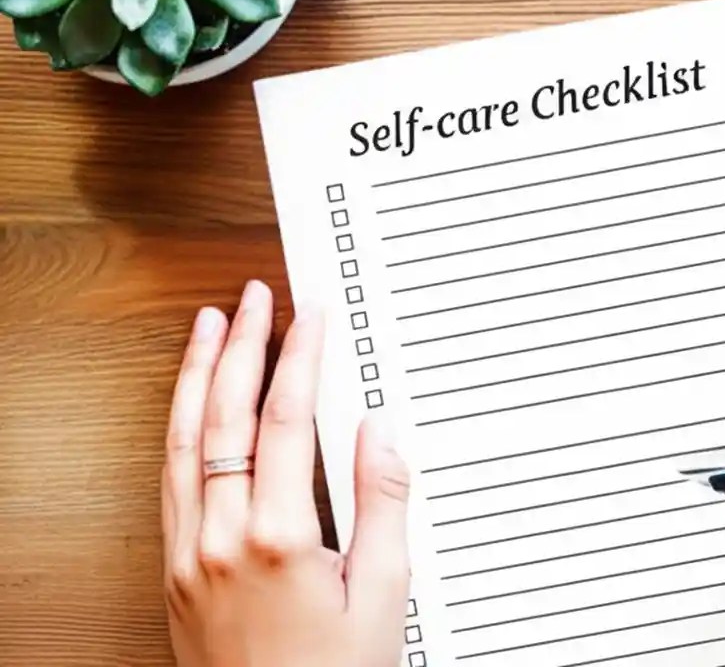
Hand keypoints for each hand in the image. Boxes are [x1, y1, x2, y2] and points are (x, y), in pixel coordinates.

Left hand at [161, 281, 410, 666]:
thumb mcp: (383, 596)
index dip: (298, 357)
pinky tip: (189, 406)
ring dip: (194, 375)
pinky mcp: (175, 571)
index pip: (285, 420)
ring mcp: (190, 553)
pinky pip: (171, 479)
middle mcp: (221, 538)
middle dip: (240, 346)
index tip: (309, 317)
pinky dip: (177, 427)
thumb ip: (382, 506)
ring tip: (208, 327)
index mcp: (278, 538)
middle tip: (253, 299)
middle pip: (224, 416)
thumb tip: (379, 434)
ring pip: (182, 440)